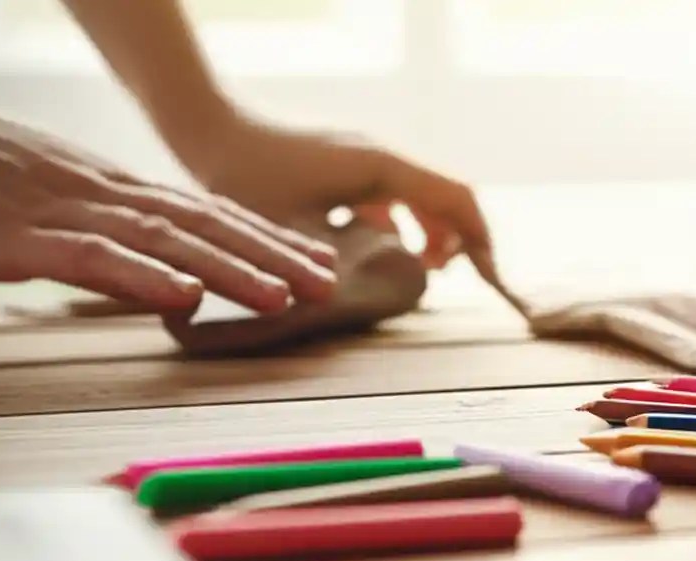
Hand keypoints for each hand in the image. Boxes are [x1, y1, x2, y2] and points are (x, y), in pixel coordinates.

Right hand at [0, 96, 336, 313]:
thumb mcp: (59, 206)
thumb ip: (117, 237)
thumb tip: (173, 277)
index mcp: (117, 191)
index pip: (211, 215)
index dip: (270, 240)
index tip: (320, 265)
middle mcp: (106, 195)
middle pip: (205, 226)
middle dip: (271, 257)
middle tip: (330, 284)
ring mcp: (65, 213)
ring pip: (163, 241)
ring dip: (228, 269)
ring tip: (282, 298)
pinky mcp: (19, 238)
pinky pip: (90, 257)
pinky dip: (140, 276)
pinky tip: (184, 296)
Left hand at [184, 115, 492, 271]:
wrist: (206, 126)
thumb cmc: (243, 178)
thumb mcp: (293, 235)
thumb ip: (345, 268)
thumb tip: (388, 299)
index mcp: (382, 167)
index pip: (456, 198)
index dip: (479, 239)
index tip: (488, 277)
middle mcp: (382, 155)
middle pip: (445, 195)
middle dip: (458, 239)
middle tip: (448, 280)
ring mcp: (365, 156)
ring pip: (419, 194)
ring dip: (429, 230)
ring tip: (421, 269)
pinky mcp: (346, 162)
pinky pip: (391, 192)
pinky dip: (399, 220)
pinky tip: (376, 246)